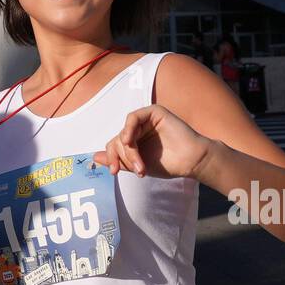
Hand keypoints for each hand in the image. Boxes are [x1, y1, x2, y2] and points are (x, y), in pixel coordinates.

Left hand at [93, 104, 212, 181]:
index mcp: (135, 141)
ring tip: (139, 164)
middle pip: (117, 140)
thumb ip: (118, 160)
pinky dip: (128, 129)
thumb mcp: (138, 165)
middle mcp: (139, 129)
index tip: (114, 172)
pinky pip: (133, 117)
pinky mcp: (154, 112)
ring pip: (124, 132)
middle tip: (137, 169)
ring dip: (129, 150)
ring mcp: (146, 120)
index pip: (114, 146)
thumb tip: (94, 157)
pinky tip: (130, 141)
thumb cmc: (168, 164)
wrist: (191, 161)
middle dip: (123, 157)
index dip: (112, 159)